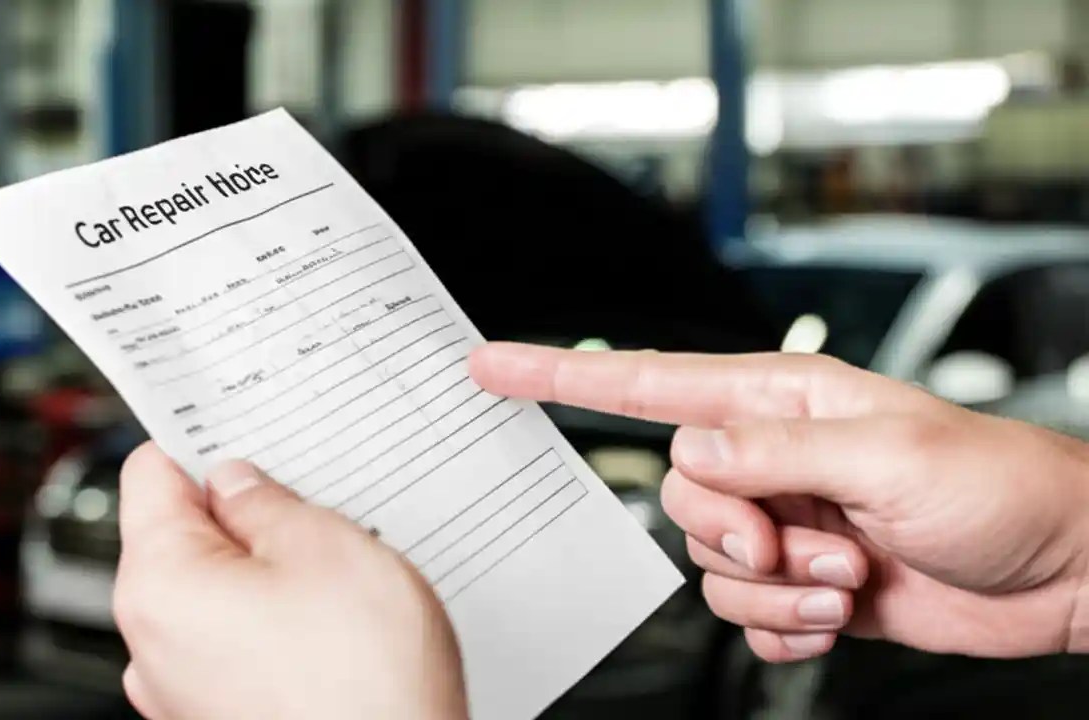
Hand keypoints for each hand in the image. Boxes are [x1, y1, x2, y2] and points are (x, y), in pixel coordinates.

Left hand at [113, 443, 467, 719]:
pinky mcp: (219, 717)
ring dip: (263, 572)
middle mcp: (152, 645)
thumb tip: (238, 482)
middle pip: (181, 538)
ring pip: (213, 594)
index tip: (234, 425)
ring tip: (330, 571)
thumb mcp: (326, 549)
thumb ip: (267, 503)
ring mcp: (182, 691)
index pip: (150, 473)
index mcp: (159, 587)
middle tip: (308, 503)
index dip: (197, 439)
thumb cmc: (364, 687)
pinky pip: (232, 644)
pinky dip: (271, 622)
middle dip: (242, 514)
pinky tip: (326, 624)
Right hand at [469, 343, 1088, 662]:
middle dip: (732, 535)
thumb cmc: (999, 489)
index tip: (495, 366)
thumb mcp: (887, 459)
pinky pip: (744, 612)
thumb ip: (776, 454)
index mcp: (783, 401)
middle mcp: (773, 458)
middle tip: (800, 544)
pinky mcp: (800, 583)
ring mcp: (784, 522)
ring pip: (709, 563)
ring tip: (846, 576)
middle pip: (680, 494)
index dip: (563, 373)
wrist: (1063, 570)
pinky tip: (837, 612)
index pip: (650, 380)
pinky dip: (785, 626)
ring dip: (775, 588)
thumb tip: (692, 450)